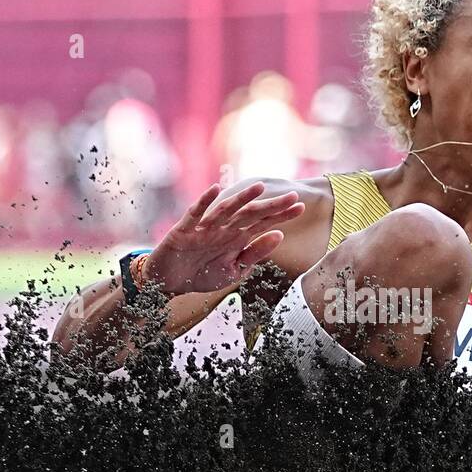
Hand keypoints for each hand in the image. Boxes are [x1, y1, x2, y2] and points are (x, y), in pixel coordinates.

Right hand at [140, 182, 303, 295]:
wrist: (169, 283)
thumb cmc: (202, 275)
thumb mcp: (234, 270)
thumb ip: (255, 254)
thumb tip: (280, 235)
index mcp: (237, 238)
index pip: (263, 223)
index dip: (281, 215)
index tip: (301, 207)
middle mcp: (224, 229)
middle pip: (250, 214)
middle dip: (271, 205)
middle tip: (292, 195)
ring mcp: (205, 228)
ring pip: (226, 210)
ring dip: (242, 198)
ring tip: (260, 187)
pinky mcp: (184, 230)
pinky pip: (195, 214)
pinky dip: (204, 202)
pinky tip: (215, 189)